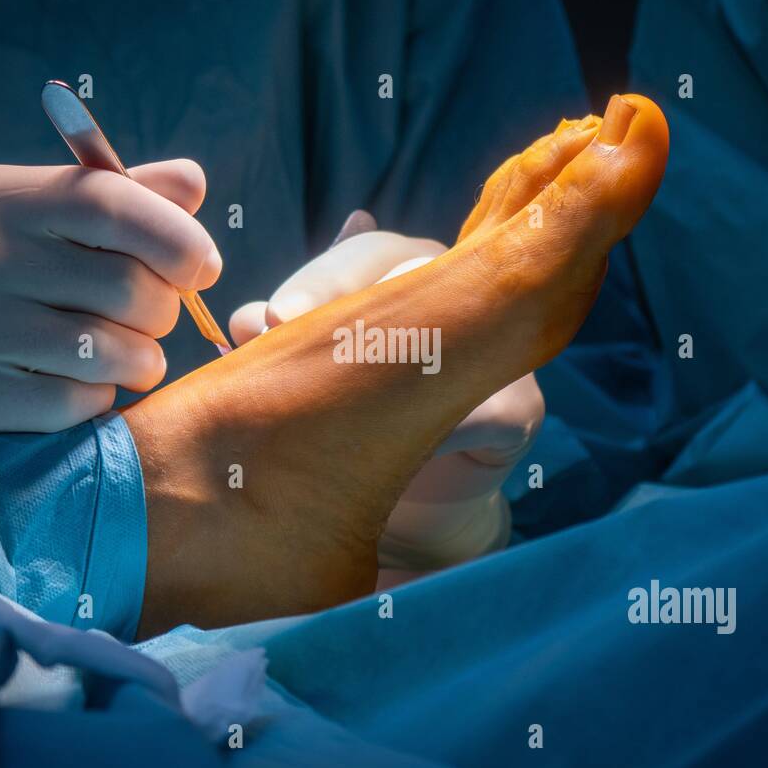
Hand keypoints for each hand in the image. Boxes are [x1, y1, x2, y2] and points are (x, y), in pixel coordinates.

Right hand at [0, 160, 220, 434]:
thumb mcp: (14, 208)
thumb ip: (109, 197)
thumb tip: (195, 184)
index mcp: (1, 201)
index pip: (112, 205)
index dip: (178, 237)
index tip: (202, 265)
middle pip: (128, 288)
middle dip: (163, 309)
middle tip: (151, 316)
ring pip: (112, 353)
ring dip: (142, 359)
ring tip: (126, 354)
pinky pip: (77, 405)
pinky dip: (98, 399)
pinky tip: (78, 386)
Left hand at [228, 213, 543, 570]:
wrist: (404, 517)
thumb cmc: (349, 432)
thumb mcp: (309, 378)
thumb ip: (284, 340)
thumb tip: (247, 318)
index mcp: (407, 272)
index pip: (370, 251)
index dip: (318, 278)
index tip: (267, 317)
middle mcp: (462, 296)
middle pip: (411, 277)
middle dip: (341, 309)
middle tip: (281, 337)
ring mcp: (501, 349)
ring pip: (446, 339)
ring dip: (380, 370)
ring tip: (320, 402)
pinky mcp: (520, 409)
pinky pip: (472, 412)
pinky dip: (423, 432)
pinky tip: (373, 455)